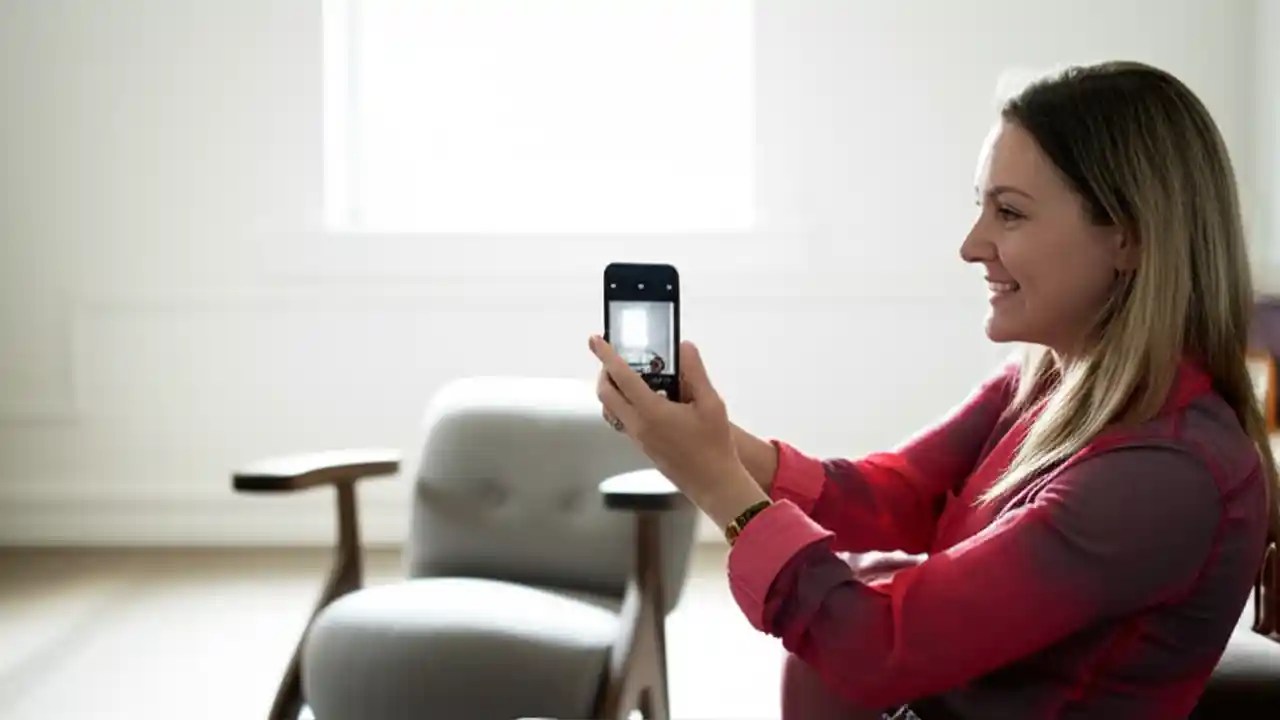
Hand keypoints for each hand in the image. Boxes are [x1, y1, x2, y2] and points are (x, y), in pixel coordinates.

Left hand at [589, 336, 767, 527]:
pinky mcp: (643, 447)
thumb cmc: (714, 445)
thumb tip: (684, 347)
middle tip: (616, 356)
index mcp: (651, 412)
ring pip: (612, 409)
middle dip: (605, 371)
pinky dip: (624, 403)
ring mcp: (638, 439)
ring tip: (632, 375)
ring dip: (613, 389)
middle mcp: (638, 425)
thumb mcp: (711, 402)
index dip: (606, 355)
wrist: (713, 483)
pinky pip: (623, 420)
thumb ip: (695, 372)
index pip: (620, 376)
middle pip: (606, 393)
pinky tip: (647, 398)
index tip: (595, 339)